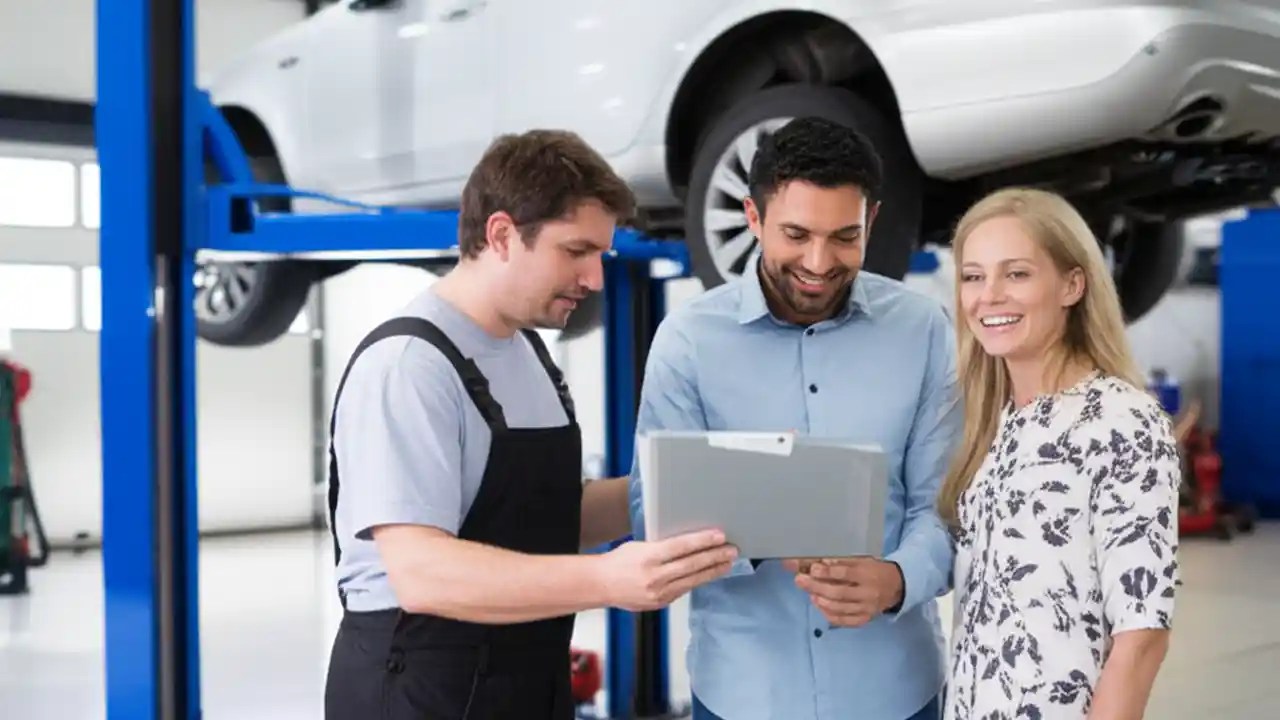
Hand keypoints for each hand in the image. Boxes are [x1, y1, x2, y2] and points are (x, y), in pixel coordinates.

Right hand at [597, 529, 737, 611]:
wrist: (601, 585)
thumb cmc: (618, 561)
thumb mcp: (639, 546)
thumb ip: (662, 547)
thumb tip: (689, 544)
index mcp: (648, 557)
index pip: (681, 547)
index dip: (703, 541)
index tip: (719, 536)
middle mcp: (655, 577)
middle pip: (691, 565)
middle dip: (714, 556)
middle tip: (731, 550)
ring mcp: (658, 593)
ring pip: (692, 580)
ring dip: (713, 570)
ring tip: (727, 562)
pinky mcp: (661, 603)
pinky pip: (684, 590)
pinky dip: (698, 580)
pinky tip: (709, 574)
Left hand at [789, 557, 903, 627]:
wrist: (897, 586)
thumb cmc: (874, 570)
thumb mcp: (862, 560)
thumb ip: (841, 562)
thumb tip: (819, 563)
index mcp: (868, 574)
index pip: (845, 574)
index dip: (827, 572)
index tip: (812, 569)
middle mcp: (868, 593)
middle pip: (839, 593)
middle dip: (817, 587)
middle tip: (800, 581)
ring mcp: (867, 609)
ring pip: (840, 608)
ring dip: (821, 601)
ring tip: (810, 594)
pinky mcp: (866, 619)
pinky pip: (845, 620)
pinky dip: (830, 615)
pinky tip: (820, 606)